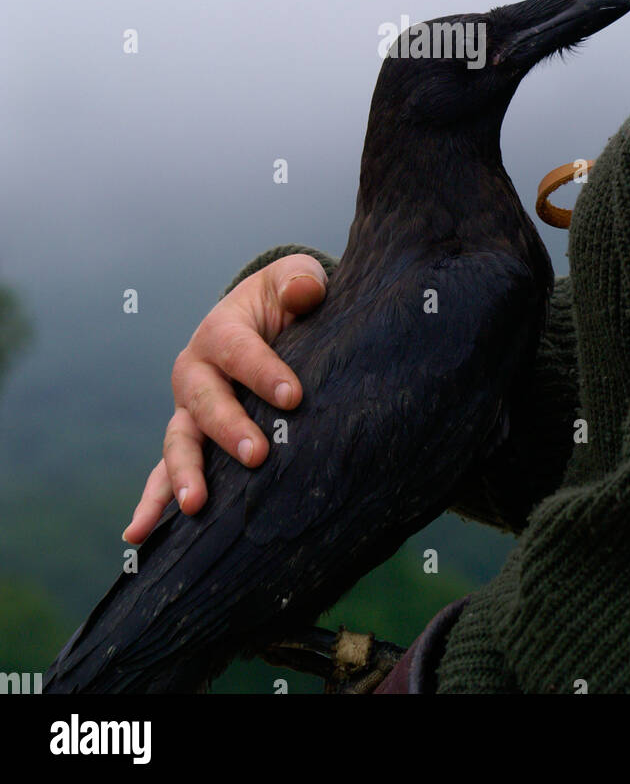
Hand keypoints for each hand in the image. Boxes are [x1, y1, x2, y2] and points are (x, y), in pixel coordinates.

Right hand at [122, 255, 327, 543]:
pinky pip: (164, 472)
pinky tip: (139, 536)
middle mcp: (196, 372)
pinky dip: (152, 503)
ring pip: (179, 442)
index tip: (294, 398)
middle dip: (228, 428)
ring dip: (184, 473)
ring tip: (194, 504)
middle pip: (205, 401)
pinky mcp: (189, 438)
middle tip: (256, 454)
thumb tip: (305, 291)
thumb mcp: (293, 279)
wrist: (262, 319)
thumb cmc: (283, 300)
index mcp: (221, 331)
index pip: (241, 352)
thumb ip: (299, 281)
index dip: (265, 373)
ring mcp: (187, 409)